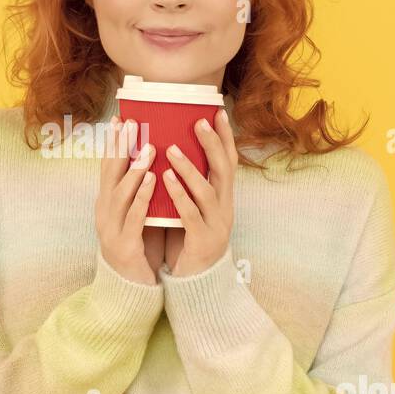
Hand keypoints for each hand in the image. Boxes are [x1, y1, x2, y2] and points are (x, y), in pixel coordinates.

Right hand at [95, 115, 159, 284]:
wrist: (130, 289)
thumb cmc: (139, 247)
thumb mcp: (136, 214)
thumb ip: (140, 191)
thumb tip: (154, 159)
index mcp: (106, 204)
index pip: (108, 167)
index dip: (113, 143)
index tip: (120, 118)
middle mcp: (104, 213)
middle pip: (110, 175)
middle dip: (120, 148)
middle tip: (132, 123)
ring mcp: (111, 229)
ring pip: (120, 194)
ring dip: (134, 169)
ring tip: (147, 148)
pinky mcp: (124, 245)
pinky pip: (134, 217)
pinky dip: (143, 197)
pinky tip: (154, 181)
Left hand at [160, 107, 238, 277]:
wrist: (196, 282)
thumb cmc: (189, 239)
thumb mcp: (195, 208)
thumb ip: (191, 185)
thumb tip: (173, 149)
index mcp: (223, 198)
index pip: (229, 161)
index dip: (225, 137)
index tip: (218, 111)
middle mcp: (225, 208)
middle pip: (224, 170)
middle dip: (212, 143)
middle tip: (198, 121)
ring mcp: (216, 225)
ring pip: (207, 191)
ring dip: (189, 167)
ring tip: (170, 148)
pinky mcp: (202, 241)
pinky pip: (190, 214)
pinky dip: (179, 195)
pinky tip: (165, 179)